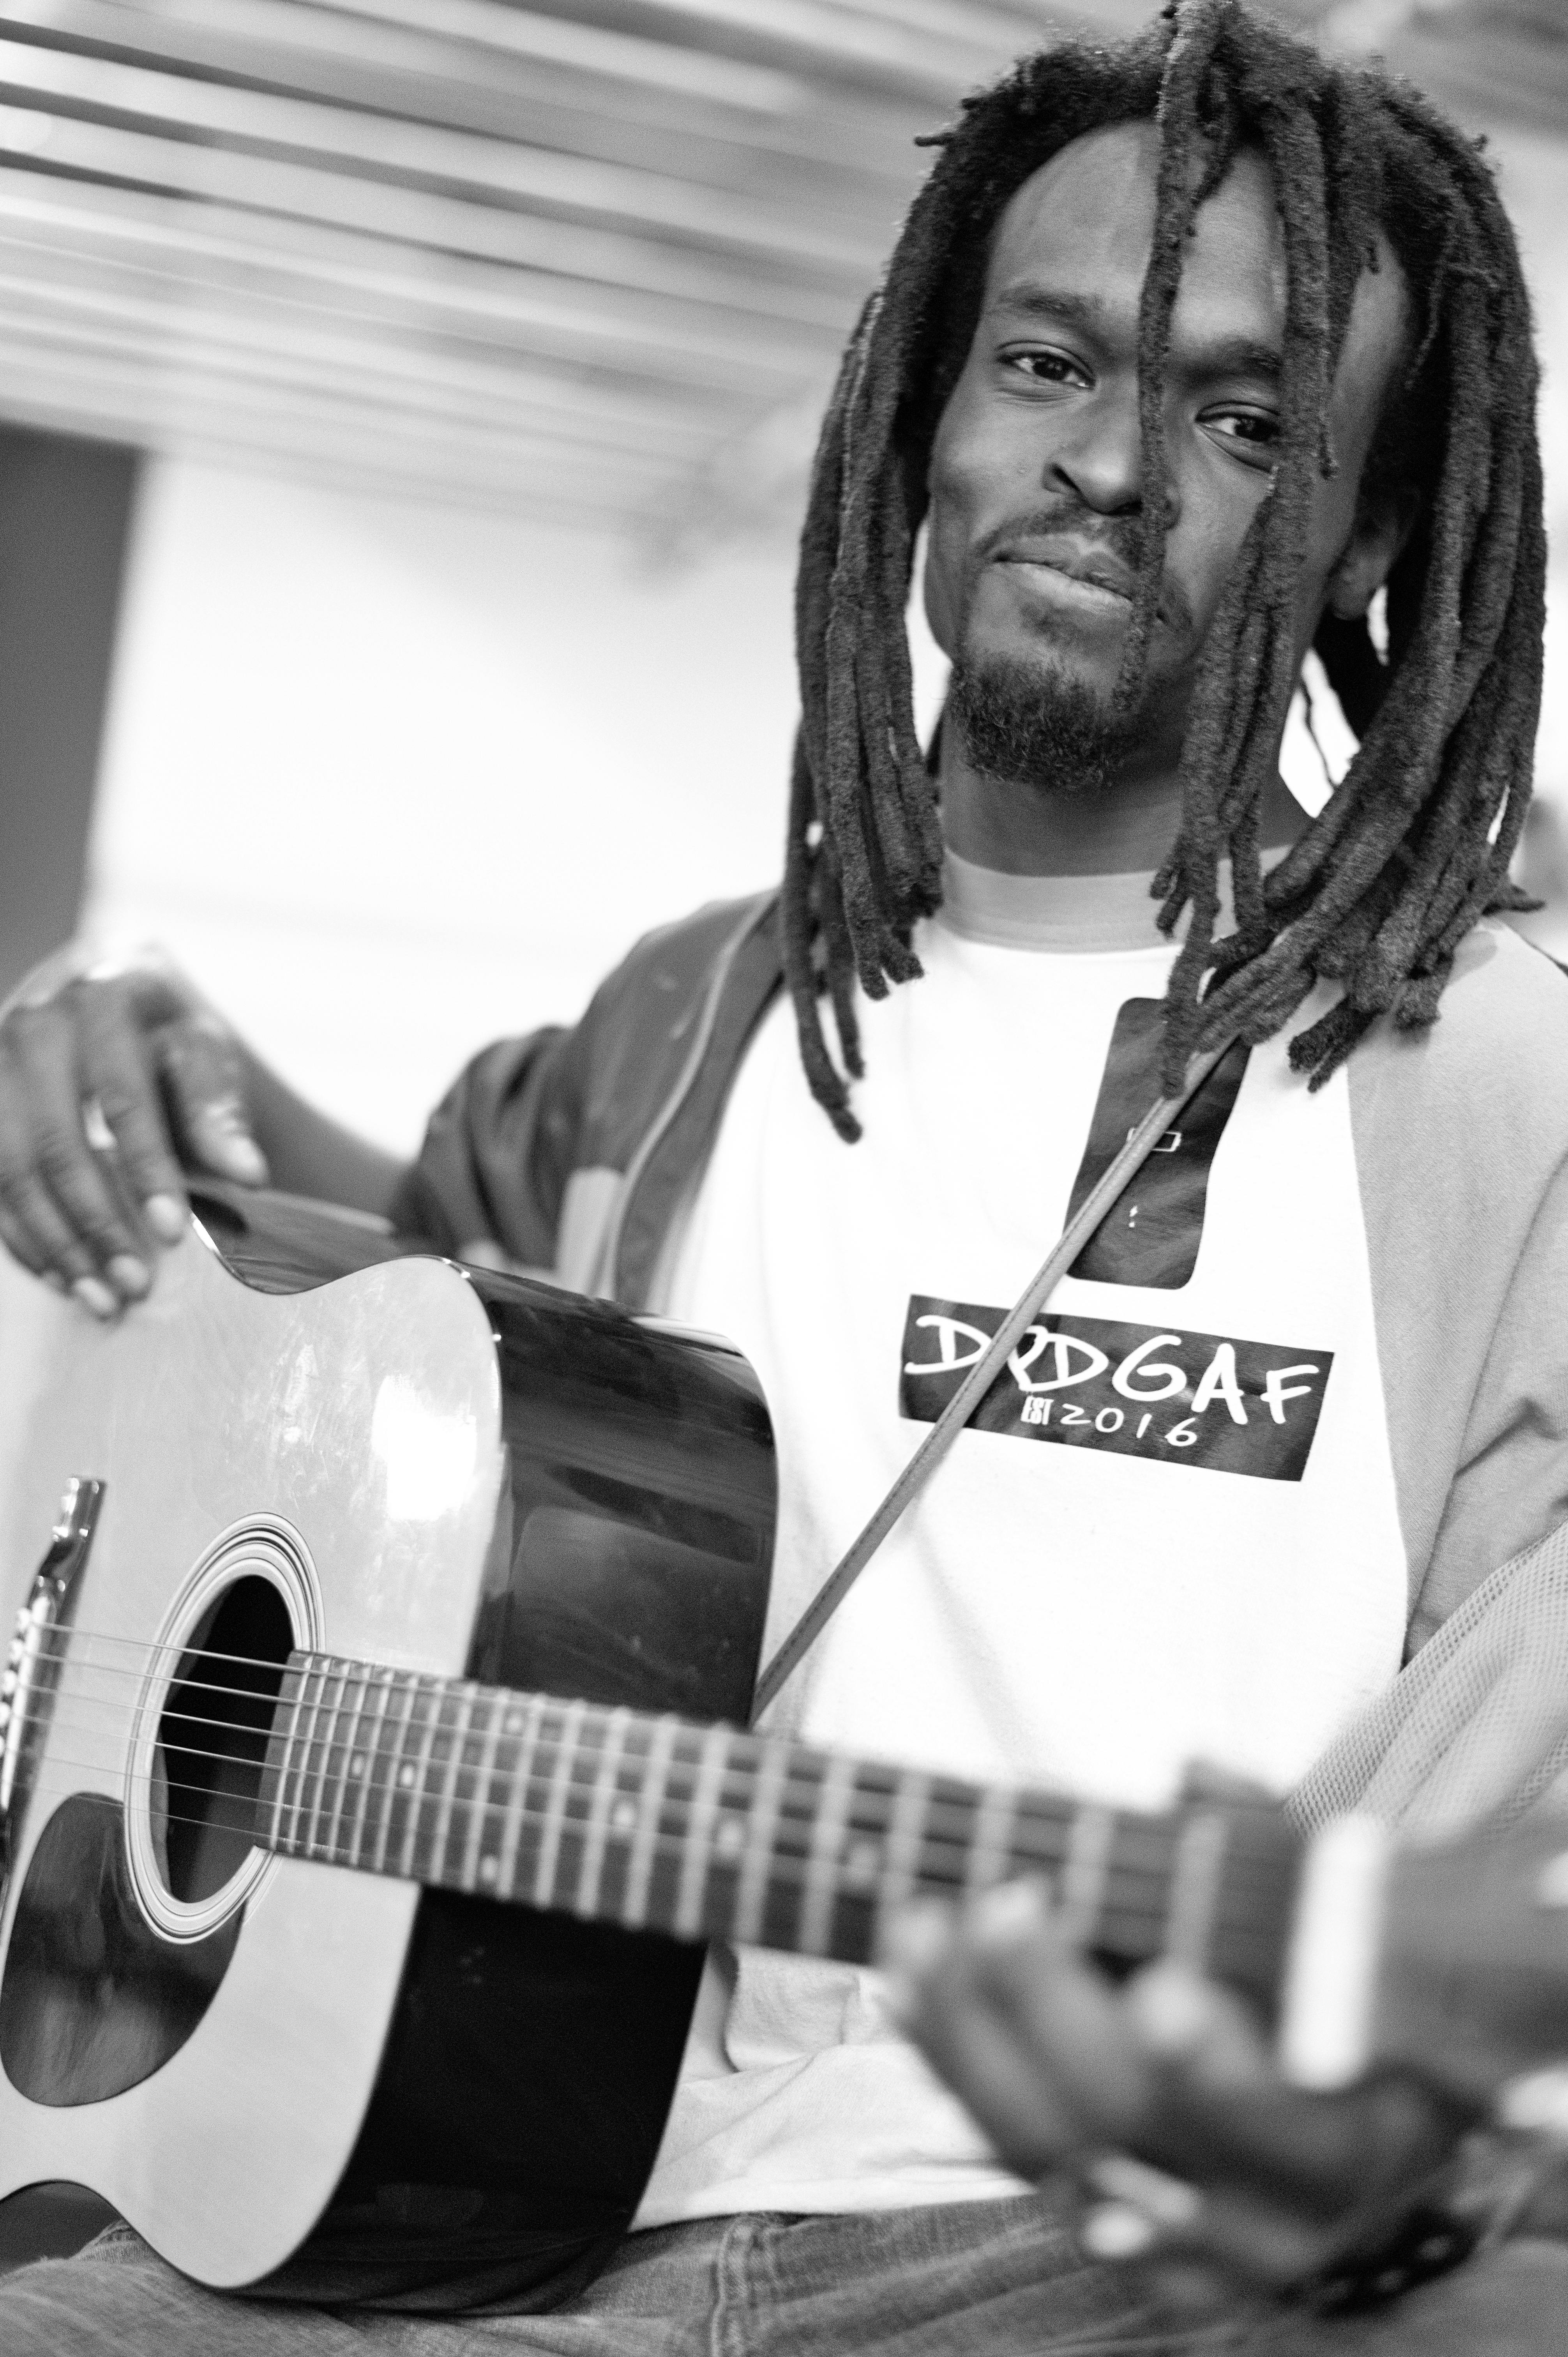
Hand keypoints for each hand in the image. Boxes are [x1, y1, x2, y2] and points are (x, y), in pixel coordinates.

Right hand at [0, 946, 267, 1315]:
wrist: (109, 1008)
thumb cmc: (167, 1040)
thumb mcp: (204, 1059)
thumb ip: (219, 1112)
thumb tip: (249, 1175)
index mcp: (102, 999)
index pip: (122, 1097)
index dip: (147, 1169)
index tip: (172, 1235)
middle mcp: (35, 1023)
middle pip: (55, 1141)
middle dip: (96, 1222)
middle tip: (136, 1285)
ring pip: (10, 1170)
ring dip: (56, 1244)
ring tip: (103, 1300)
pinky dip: (24, 1238)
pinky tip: (62, 1280)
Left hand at [881, 1879, 1471, 2302]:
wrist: (1355, 2113)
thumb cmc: (1331, 1983)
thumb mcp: (1332, 1915)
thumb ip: (1271, 1846)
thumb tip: (1196, 1779)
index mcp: (1361, 2136)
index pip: (1287, 2129)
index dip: (1219, 2075)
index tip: (1158, 1991)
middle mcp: (1280, 2216)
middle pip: (1137, 2126)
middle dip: (1051, 2012)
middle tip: (999, 1911)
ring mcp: (1190, 2246)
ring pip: (1056, 2154)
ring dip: (973, 2040)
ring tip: (921, 1934)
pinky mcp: (1119, 2248)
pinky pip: (1020, 2168)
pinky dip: (956, 2076)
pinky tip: (912, 1997)